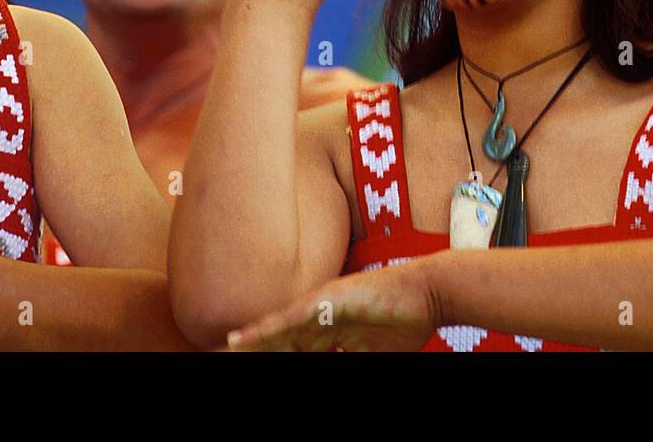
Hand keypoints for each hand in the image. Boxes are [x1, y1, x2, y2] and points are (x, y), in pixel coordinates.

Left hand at [225, 262, 437, 351]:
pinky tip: (239, 340)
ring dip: (249, 346)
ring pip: (276, 330)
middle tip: (222, 358)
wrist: (431, 291)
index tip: (242, 361)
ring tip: (221, 353)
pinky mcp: (327, 300)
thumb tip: (340, 362)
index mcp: (331, 328)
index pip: (293, 348)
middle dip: (255, 354)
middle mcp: (321, 315)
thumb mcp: (375, 354)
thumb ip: (350, 358)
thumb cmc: (410, 320)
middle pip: (279, 341)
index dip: (271, 356)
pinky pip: (288, 319)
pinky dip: (263, 330)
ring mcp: (322, 305)